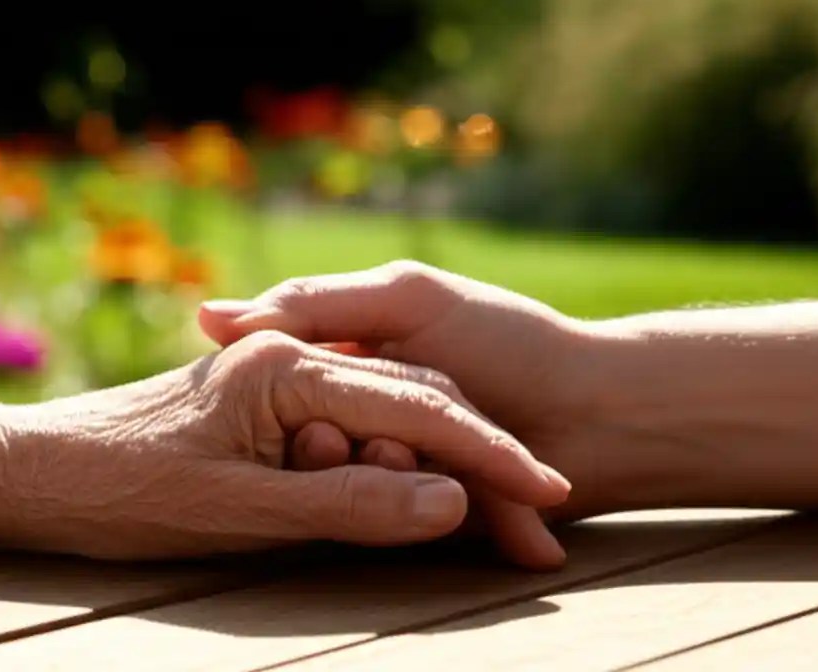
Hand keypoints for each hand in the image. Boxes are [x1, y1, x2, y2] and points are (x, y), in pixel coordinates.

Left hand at [2, 330, 569, 559]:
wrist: (38, 475)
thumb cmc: (122, 490)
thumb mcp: (240, 511)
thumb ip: (346, 503)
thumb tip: (450, 505)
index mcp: (287, 368)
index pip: (418, 409)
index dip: (488, 456)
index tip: (546, 497)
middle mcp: (291, 362)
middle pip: (418, 410)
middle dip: (479, 474)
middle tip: (534, 543)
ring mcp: (280, 386)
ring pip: (393, 424)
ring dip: (442, 482)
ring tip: (498, 538)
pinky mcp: (269, 414)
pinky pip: (354, 439)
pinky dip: (392, 480)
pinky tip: (419, 513)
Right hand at [198, 262, 597, 567]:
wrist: (607, 413)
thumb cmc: (509, 341)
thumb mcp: (406, 299)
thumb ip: (315, 303)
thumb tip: (210, 318)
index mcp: (354, 355)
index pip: (279, 382)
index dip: (266, 401)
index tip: (263, 411)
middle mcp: (368, 409)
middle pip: (310, 437)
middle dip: (323, 449)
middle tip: (327, 448)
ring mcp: (396, 461)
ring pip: (347, 481)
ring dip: (361, 483)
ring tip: (395, 471)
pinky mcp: (426, 508)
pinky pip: (389, 518)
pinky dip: (400, 517)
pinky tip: (414, 507)